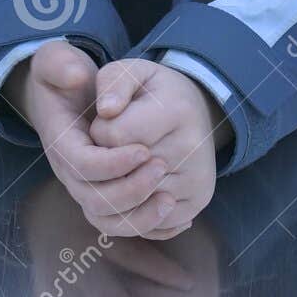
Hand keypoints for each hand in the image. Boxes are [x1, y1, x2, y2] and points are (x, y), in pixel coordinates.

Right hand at [0, 42, 176, 235]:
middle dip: (130, 190)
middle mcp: (70, 172)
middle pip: (94, 200)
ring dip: (140, 217)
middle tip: (161, 166)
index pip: (82, 165)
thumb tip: (78, 77)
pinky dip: (149, 228)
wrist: (67, 97)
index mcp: (60, 142)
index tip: (143, 149)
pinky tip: (176, 216)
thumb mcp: (57, 59)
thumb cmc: (65, 77)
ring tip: (170, 199)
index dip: (112, 163)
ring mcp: (86, 188)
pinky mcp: (105, 198)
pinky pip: (123, 226)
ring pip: (108, 221)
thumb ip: (61, 63)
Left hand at [88, 58, 224, 236]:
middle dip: (107, 160)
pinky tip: (130, 187)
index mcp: (176, 111)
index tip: (109, 120)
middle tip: (117, 143)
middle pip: (122, 171)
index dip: (99, 130)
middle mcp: (193, 149)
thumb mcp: (132, 72)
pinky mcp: (197, 203)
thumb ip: (112, 82)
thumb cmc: (154, 93)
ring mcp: (197, 180)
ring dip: (116, 187)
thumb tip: (106, 111)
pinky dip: (130, 211)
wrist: (195, 113)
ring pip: (131, 203)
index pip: (113, 135)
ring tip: (126, 163)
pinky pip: (149, 224)